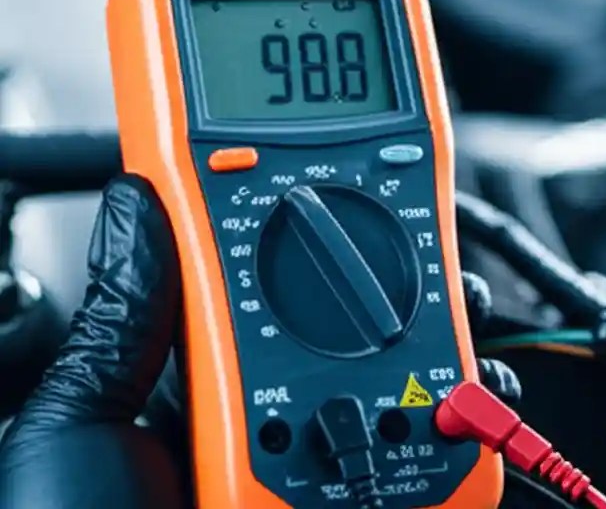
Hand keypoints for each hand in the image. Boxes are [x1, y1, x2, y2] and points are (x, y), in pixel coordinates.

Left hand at [0, 175, 519, 507]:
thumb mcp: (77, 426)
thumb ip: (122, 319)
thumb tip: (139, 200)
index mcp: (201, 388)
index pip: (271, 288)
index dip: (316, 232)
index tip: (348, 183)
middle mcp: (277, 423)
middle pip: (363, 334)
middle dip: (415, 285)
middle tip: (434, 256)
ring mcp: (331, 471)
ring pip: (416, 394)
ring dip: (455, 352)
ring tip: (464, 322)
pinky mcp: (387, 505)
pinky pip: (444, 465)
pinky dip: (475, 431)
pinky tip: (474, 407)